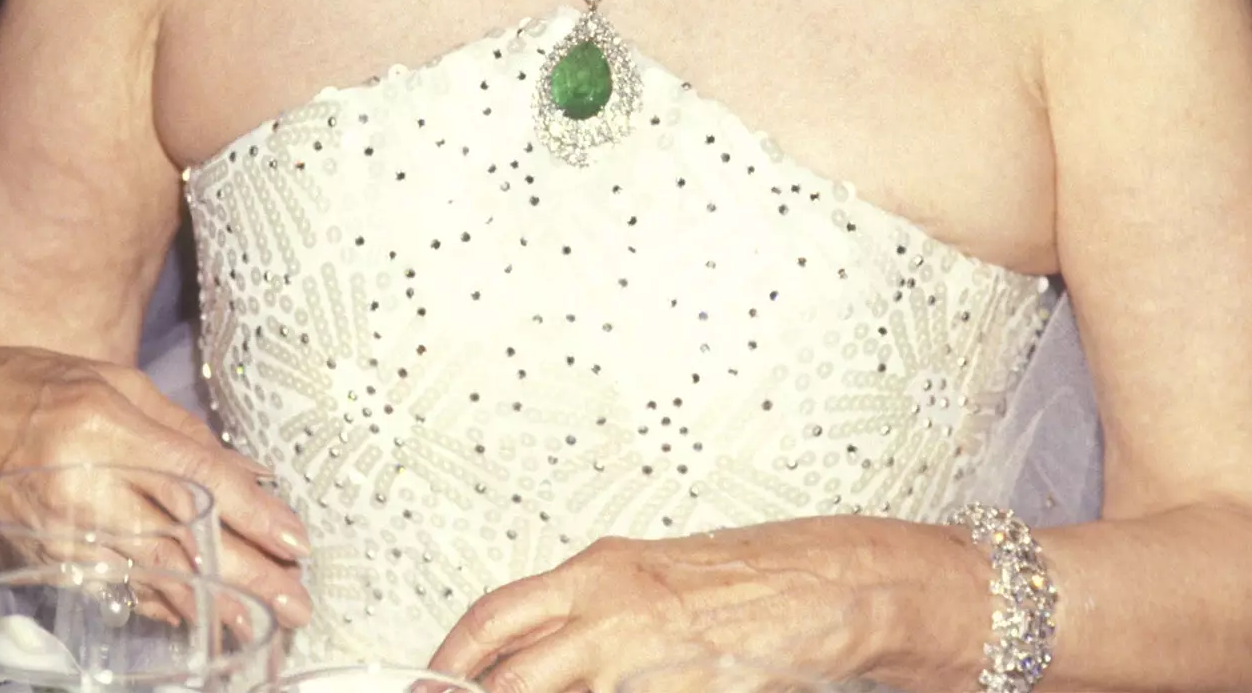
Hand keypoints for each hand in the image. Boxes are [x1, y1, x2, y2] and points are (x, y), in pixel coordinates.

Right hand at [0, 348, 312, 629]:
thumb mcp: (119, 385)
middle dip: (246, 575)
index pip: (200, 479)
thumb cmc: (44, 387)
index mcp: (113, 431)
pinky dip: (161, 603)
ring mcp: (69, 530)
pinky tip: (198, 618)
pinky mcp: (54, 557)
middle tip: (294, 600)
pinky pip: (118, 585)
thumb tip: (249, 470)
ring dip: (210, 602)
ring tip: (260, 621)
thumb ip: (184, 431)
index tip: (295, 541)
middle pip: (183, 539)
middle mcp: (92, 487)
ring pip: (153, 575)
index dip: (252, 514)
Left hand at [429, 516, 953, 692]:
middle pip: (502, 665)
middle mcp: (605, 607)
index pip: (494, 617)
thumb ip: (591, 620)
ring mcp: (635, 658)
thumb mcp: (649, 585)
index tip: (428, 687)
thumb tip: (538, 664)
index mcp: (597, 570)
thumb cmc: (744, 583)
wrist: (823, 583)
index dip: (447, 662)